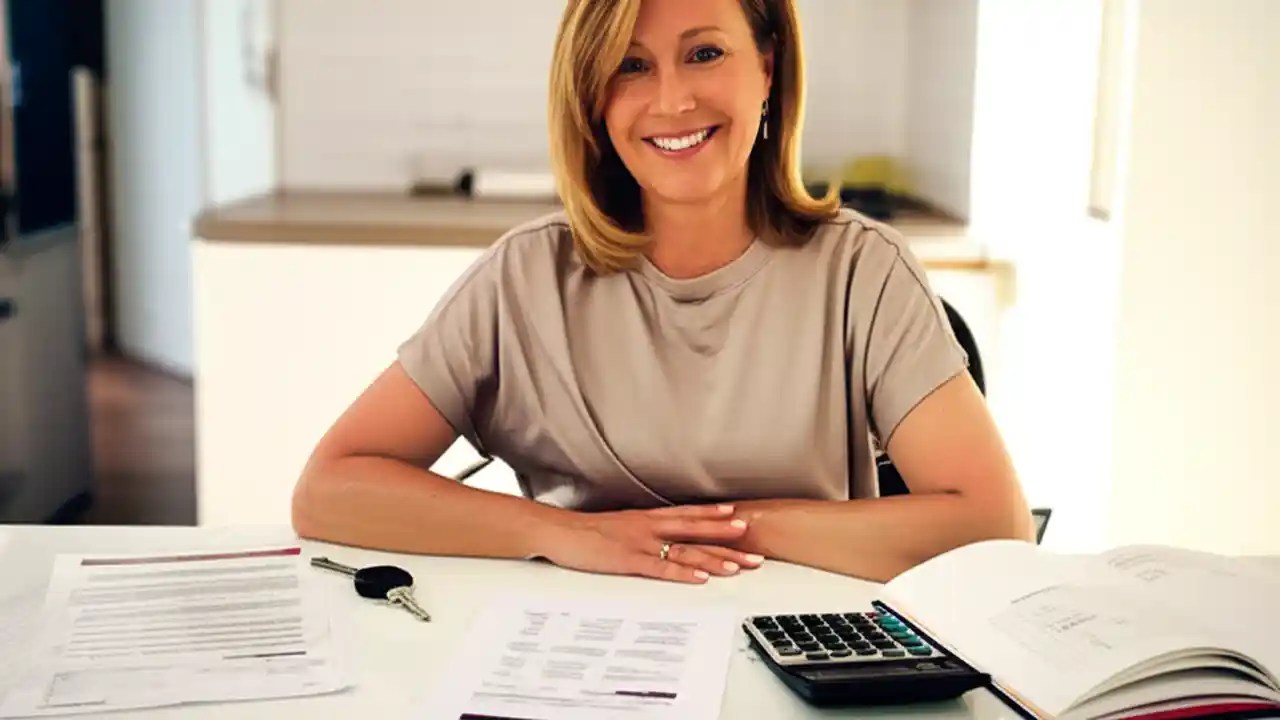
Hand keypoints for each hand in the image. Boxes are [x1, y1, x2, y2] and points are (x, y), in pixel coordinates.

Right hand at [533, 504, 765, 583]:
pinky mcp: (628, 560)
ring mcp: (640, 542)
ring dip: (713, 559)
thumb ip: (639, 530)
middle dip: (726, 540)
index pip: (687, 515)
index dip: (715, 516)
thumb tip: (655, 536)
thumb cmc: (584, 531)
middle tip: (754, 546)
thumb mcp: (617, 525)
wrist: (557, 530)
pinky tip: (700, 578)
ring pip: (685, 551)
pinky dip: (682, 573)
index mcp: (646, 518)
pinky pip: (660, 567)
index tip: (739, 517)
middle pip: (695, 533)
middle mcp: (648, 526)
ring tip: (738, 565)